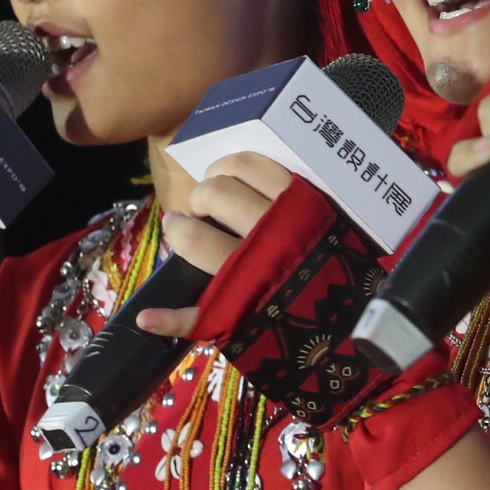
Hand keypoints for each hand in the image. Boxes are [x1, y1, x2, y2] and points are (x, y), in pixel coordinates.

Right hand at [143, 154, 293, 335]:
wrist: (347, 313)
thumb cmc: (285, 321)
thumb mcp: (235, 327)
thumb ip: (190, 319)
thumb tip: (142, 318)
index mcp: (243, 274)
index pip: (192, 238)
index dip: (177, 229)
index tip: (178, 228)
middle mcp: (266, 236)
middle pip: (213, 194)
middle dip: (197, 200)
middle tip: (200, 210)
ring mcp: (291, 210)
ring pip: (241, 167)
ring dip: (220, 171)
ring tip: (219, 186)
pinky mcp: (311, 195)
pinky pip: (272, 163)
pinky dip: (249, 163)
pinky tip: (242, 176)